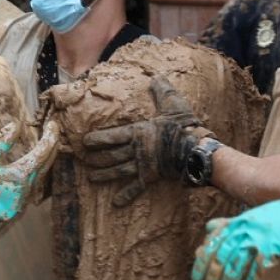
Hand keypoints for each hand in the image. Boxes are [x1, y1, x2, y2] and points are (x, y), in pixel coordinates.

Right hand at [0, 120, 61, 226]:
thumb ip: (2, 142)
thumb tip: (15, 125)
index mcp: (24, 173)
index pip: (44, 150)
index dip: (50, 135)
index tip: (53, 124)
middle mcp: (32, 186)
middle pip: (48, 162)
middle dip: (52, 145)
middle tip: (53, 131)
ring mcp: (29, 197)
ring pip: (44, 173)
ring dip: (47, 158)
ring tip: (46, 146)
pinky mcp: (24, 205)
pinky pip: (37, 183)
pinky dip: (39, 170)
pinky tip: (33, 167)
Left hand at [77, 78, 210, 205]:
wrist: (197, 149)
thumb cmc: (184, 125)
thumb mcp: (173, 103)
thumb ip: (162, 90)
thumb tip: (156, 76)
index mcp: (139, 132)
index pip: (112, 136)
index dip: (97, 139)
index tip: (84, 141)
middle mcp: (137, 150)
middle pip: (112, 155)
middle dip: (96, 158)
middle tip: (83, 160)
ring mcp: (143, 165)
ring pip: (119, 171)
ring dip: (104, 175)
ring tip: (91, 178)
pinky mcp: (152, 177)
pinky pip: (137, 188)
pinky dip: (126, 196)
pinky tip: (115, 203)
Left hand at [191, 194, 279, 279]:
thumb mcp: (254, 216)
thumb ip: (232, 223)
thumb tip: (209, 227)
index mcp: (237, 221)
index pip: (210, 245)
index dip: (201, 265)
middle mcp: (242, 227)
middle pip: (218, 259)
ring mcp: (257, 236)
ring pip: (233, 267)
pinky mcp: (272, 245)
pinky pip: (255, 271)